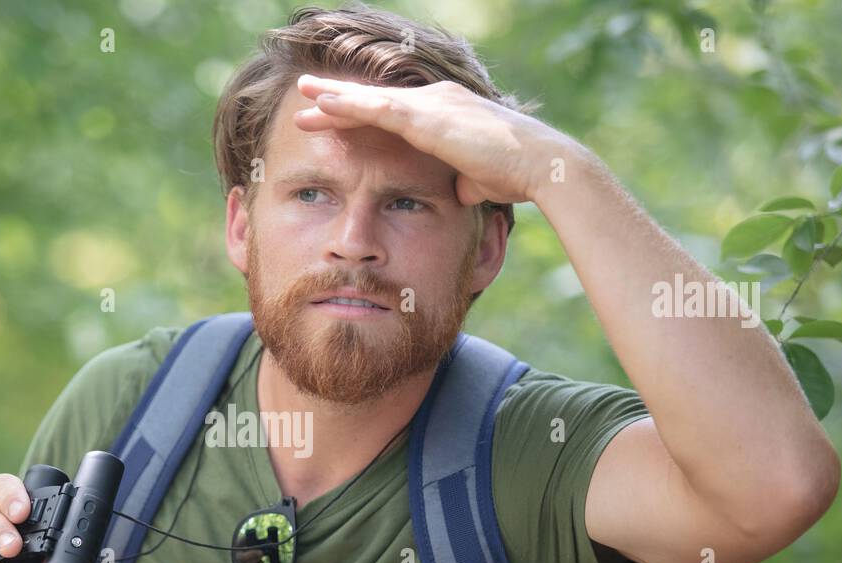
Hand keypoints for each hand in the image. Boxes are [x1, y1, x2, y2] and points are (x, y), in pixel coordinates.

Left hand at [291, 74, 574, 207]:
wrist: (539, 166)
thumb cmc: (515, 174)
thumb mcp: (480, 179)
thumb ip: (465, 180)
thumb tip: (459, 191)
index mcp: (446, 112)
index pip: (393, 111)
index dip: (360, 112)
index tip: (332, 117)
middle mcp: (436, 100)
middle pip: (376, 98)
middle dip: (339, 97)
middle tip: (306, 93)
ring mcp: (431, 105)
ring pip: (371, 99)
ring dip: (334, 97)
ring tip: (302, 94)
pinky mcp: (428, 118)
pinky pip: (378, 110)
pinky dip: (348, 107)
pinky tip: (323, 106)